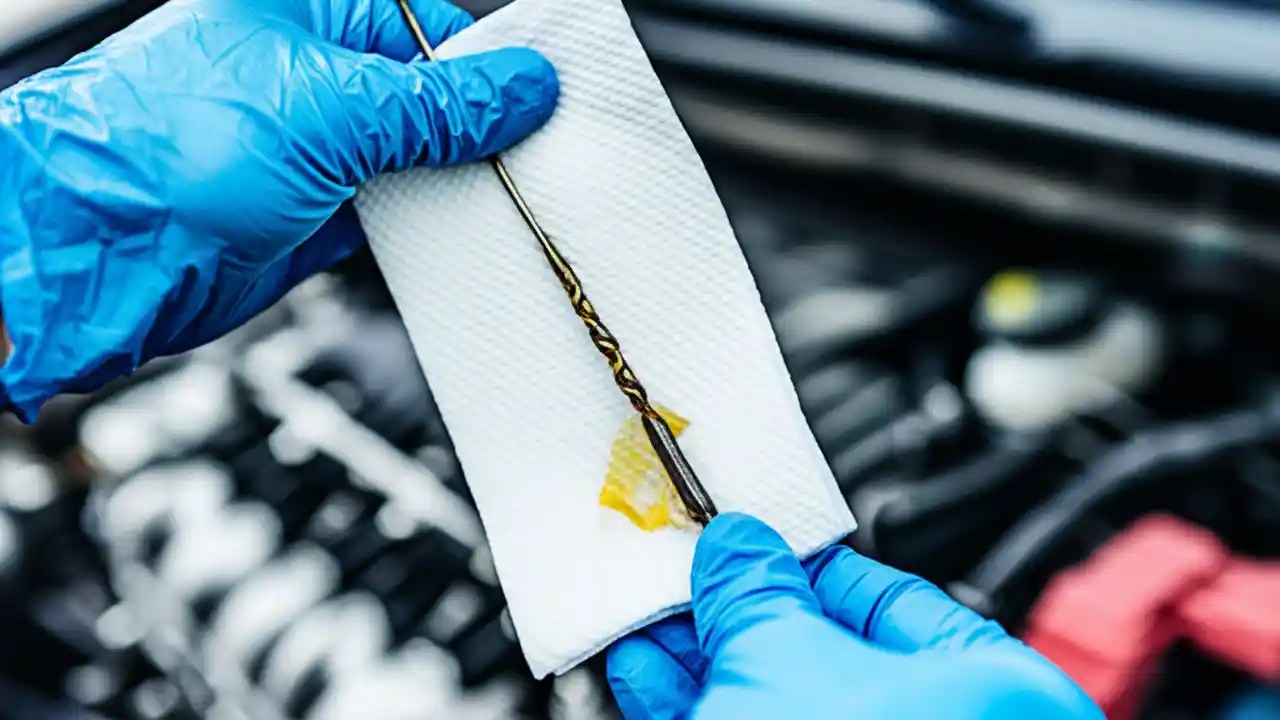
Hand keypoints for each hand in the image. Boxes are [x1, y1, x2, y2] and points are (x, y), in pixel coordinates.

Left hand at [0, 0, 557, 419]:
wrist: (100, 257)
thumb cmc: (172, 149)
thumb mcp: (334, 110)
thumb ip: (440, 105)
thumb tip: (523, 87)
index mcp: (303, 13)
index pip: (423, 26)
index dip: (485, 63)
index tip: (539, 100)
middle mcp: (307, 74)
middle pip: (424, 96)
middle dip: (475, 130)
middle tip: (531, 158)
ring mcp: (308, 145)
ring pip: (411, 159)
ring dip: (453, 184)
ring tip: (502, 200)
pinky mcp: (309, 212)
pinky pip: (388, 213)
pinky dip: (423, 227)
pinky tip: (457, 234)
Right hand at [607, 513, 1102, 719]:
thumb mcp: (788, 672)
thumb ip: (760, 599)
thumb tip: (738, 551)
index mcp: (993, 692)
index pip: (888, 597)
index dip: (803, 560)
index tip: (746, 540)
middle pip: (826, 653)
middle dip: (740, 613)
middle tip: (685, 576)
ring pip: (785, 701)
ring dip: (706, 661)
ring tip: (647, 624)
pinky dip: (703, 707)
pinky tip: (652, 677)